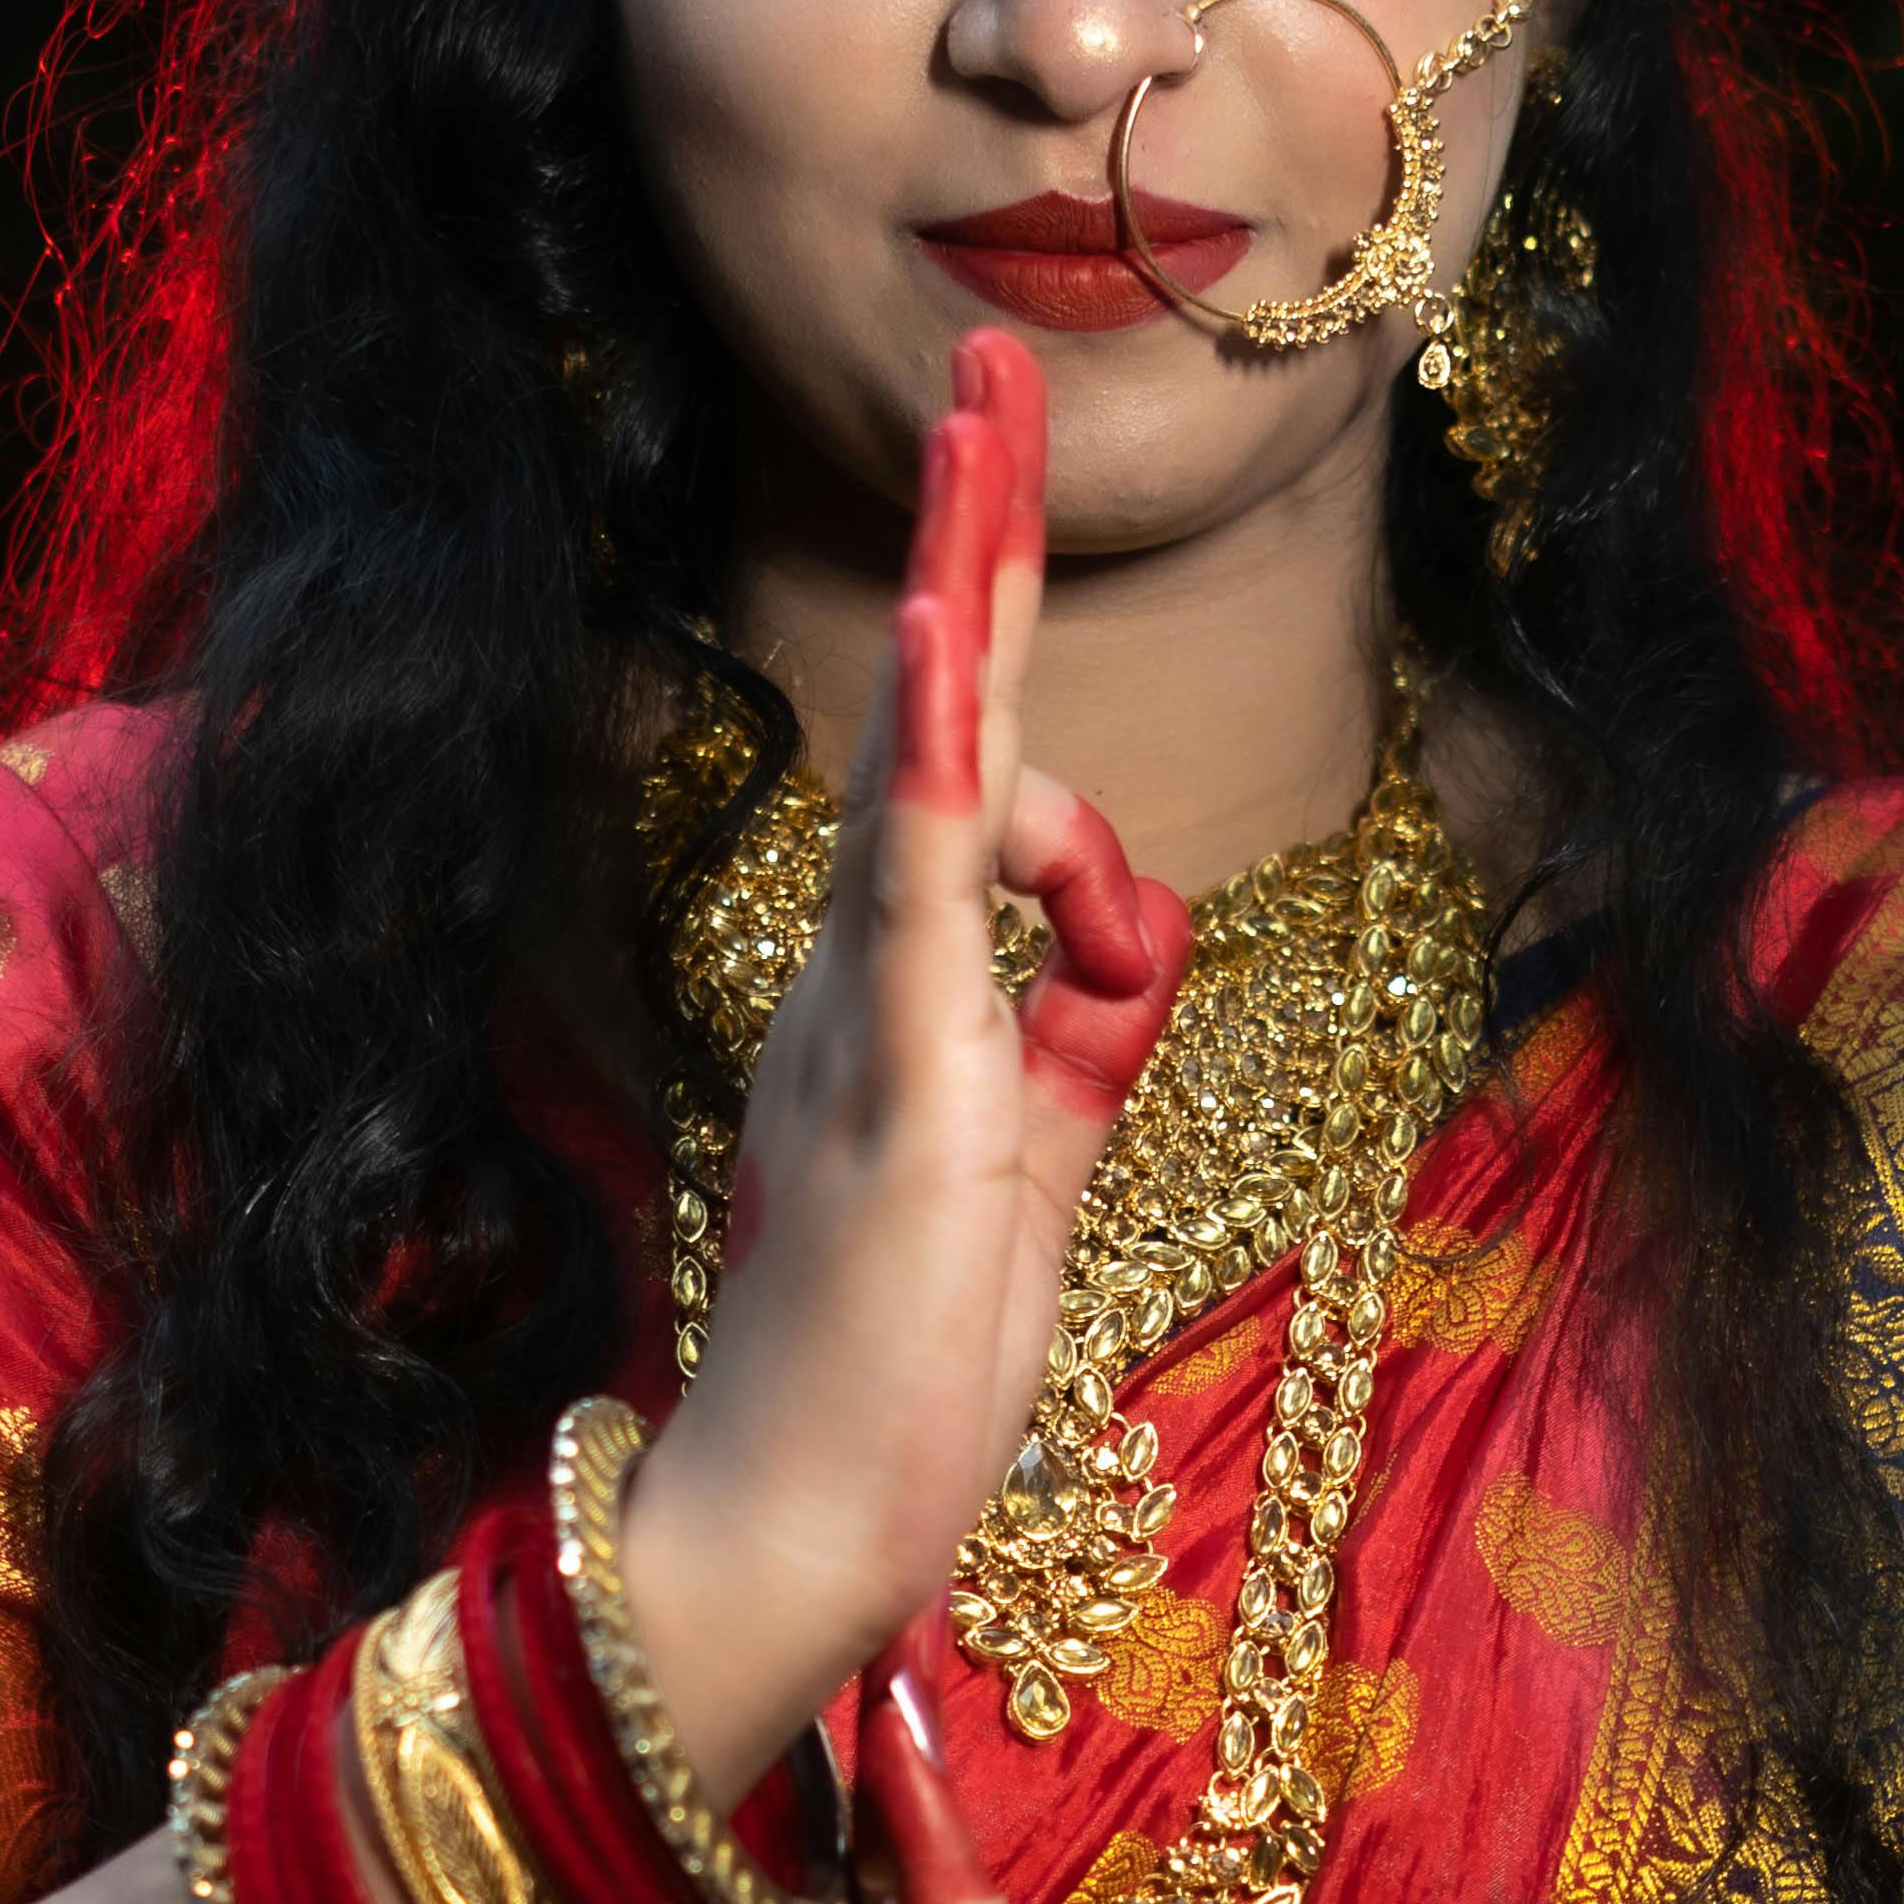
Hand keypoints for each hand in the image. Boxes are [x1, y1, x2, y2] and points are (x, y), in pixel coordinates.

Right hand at [618, 333, 1190, 1810]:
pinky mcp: (891, 1106)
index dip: (992, 636)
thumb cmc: (894, 1380)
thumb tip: (1122, 903)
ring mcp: (867, 1035)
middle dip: (968, 538)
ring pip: (927, 780)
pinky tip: (941, 664)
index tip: (1000, 483)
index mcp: (894, 1005)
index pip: (963, 786)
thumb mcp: (1033, 1165)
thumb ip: (1079, 1027)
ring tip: (981, 434)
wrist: (780, 1536)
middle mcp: (861, 988)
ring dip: (961, 601)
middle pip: (934, 724)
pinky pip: (915, 914)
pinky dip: (934, 784)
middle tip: (988, 367)